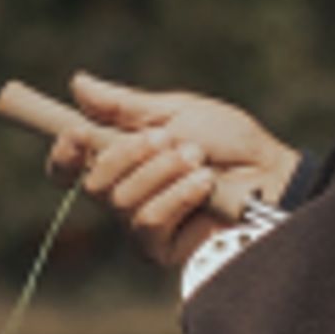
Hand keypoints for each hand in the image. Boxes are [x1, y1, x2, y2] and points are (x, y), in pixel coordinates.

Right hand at [50, 72, 298, 273]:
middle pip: (92, 183)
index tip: (76, 133)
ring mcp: (142, 225)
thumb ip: (125, 106)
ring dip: (162, 173)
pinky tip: (203, 184)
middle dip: (128, 154)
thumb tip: (77, 83)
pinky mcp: (163, 249)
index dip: (63, 154)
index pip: (69, 168)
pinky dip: (176, 196)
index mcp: (122, 160)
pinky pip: (148, 222)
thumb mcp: (176, 112)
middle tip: (169, 139)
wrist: (271, 174)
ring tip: (198, 160)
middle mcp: (125, 195)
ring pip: (121, 201)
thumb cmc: (230, 143)